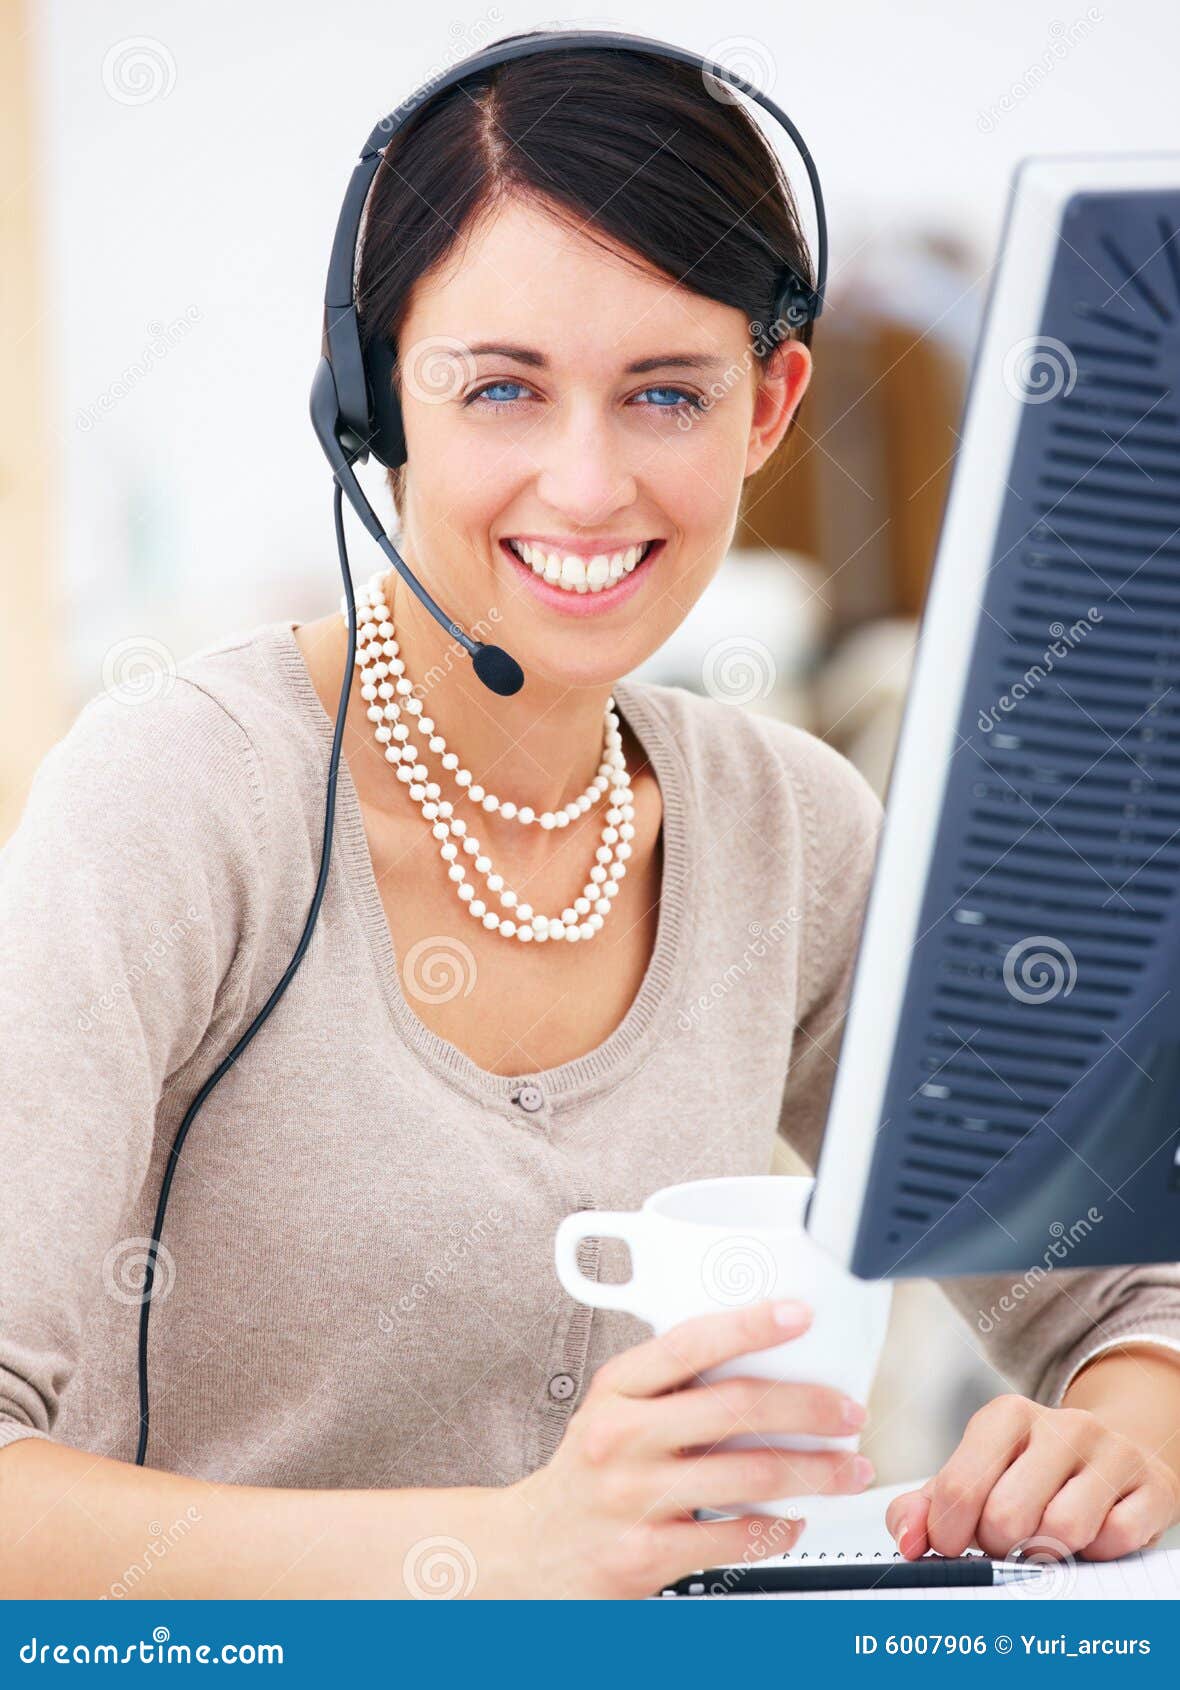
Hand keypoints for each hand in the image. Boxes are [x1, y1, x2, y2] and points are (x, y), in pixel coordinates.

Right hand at [499, 1297, 874, 1598]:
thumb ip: (670, 1385)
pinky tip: (794, 1520)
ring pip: (747, 1476)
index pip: (689, 1343)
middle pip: (734, 1408)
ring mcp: (634, 1497)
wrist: (532, 1550)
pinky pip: (733, 1537)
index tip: (798, 1316)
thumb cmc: (586, 1473)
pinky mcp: (647, 1553)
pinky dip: (777, 1529)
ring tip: (845, 1469)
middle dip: (808, 1408)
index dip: (750, 1326)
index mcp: (616, 1389)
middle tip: (847, 1410)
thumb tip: (760, 1361)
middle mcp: (621, 1437)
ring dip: (813, 1472)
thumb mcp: (612, 1410)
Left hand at [886, 1393, 1179, 1561]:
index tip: (953, 1546)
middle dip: (998, 1546)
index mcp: (1005, 1417)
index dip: (948, 1535)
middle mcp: (1059, 1425)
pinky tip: (1092, 1536)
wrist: (1113, 1457)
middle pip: (1006, 1517)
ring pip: (1062, 1531)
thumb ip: (924, 1507)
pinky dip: (1098, 1553)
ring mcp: (1109, 1452)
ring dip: (1048, 1552)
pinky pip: (1115, 1540)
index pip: (958, 1489)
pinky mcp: (1150, 1485)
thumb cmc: (1031, 1474)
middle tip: (1005, 1542)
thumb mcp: (974, 1478)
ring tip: (1046, 1538)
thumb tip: (908, 1540)